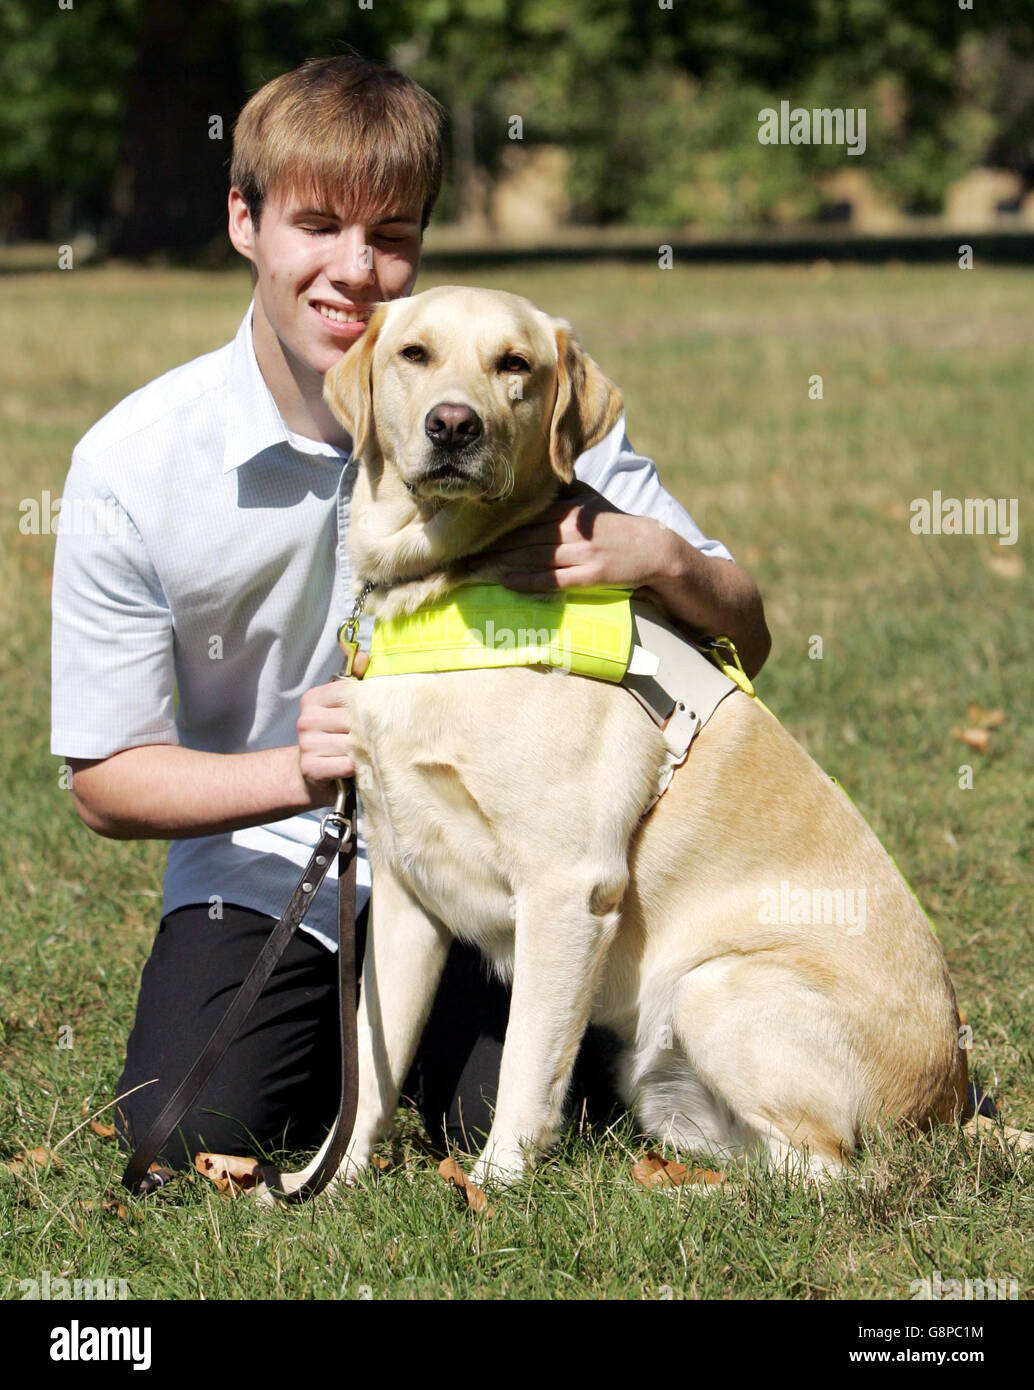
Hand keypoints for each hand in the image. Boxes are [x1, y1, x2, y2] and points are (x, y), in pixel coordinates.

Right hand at [296, 652, 368, 804]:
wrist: (315, 776)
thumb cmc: (336, 737)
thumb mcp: (343, 707)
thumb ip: (355, 681)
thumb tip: (363, 656)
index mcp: (313, 699)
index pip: (349, 692)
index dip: (370, 702)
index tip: (381, 711)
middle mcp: (306, 720)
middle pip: (354, 718)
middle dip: (372, 729)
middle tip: (384, 736)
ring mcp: (307, 744)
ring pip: (353, 742)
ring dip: (367, 750)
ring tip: (373, 752)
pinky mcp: (311, 767)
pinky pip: (347, 763)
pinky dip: (359, 767)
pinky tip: (361, 767)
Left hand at [485, 488, 675, 591]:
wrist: (654, 549)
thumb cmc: (617, 525)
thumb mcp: (591, 501)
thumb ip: (565, 493)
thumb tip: (540, 478)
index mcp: (570, 511)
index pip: (527, 516)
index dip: (499, 523)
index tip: (472, 526)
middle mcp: (572, 531)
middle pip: (524, 537)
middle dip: (493, 544)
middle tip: (463, 550)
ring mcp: (581, 555)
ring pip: (534, 557)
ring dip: (503, 562)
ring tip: (475, 566)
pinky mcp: (589, 576)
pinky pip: (552, 580)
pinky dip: (527, 581)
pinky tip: (506, 581)